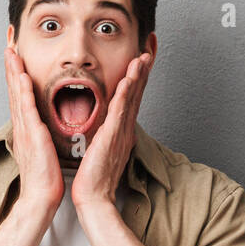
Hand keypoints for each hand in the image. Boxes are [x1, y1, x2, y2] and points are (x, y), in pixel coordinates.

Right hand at [4, 47, 62, 217]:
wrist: (41, 197)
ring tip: (11, 50)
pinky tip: (21, 77)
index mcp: (26, 128)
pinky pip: (27, 110)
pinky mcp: (32, 136)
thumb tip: (42, 126)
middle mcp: (22, 126)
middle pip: (14, 89)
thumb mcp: (43, 149)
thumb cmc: (45, 177)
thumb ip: (41, 135)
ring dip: (13, 71)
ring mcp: (25, 130)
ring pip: (17, 94)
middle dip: (11, 65)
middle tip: (9, 42)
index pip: (20, 95)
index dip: (16, 73)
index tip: (15, 54)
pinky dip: (23, 92)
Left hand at [71, 52, 152, 208]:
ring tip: (143, 56)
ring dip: (138, 76)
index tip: (142, 57)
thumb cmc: (94, 178)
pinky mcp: (113, 138)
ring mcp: (121, 132)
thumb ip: (107, 135)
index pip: (132, 97)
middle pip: (137, 93)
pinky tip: (130, 79)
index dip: (138, 76)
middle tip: (150, 47)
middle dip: (144, 69)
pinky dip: (126, 94)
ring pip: (132, 98)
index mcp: (121, 130)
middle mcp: (125, 129)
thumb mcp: (101, 150)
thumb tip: (110, 127)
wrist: (94, 198)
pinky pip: (120, 112)